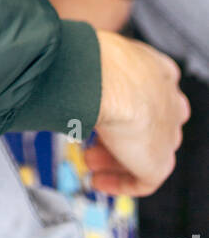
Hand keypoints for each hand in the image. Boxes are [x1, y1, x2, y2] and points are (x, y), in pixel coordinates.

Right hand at [90, 30, 190, 196]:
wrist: (106, 80)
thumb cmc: (94, 59)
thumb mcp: (95, 54)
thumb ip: (94, 68)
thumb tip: (69, 71)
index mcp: (158, 70)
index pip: (148, 92)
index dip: (121, 105)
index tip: (98, 111)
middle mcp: (169, 101)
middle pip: (148, 124)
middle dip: (118, 134)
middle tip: (91, 138)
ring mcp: (168, 133)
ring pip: (145, 150)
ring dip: (114, 158)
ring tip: (87, 160)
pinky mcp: (160, 161)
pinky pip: (143, 179)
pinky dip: (119, 182)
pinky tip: (97, 181)